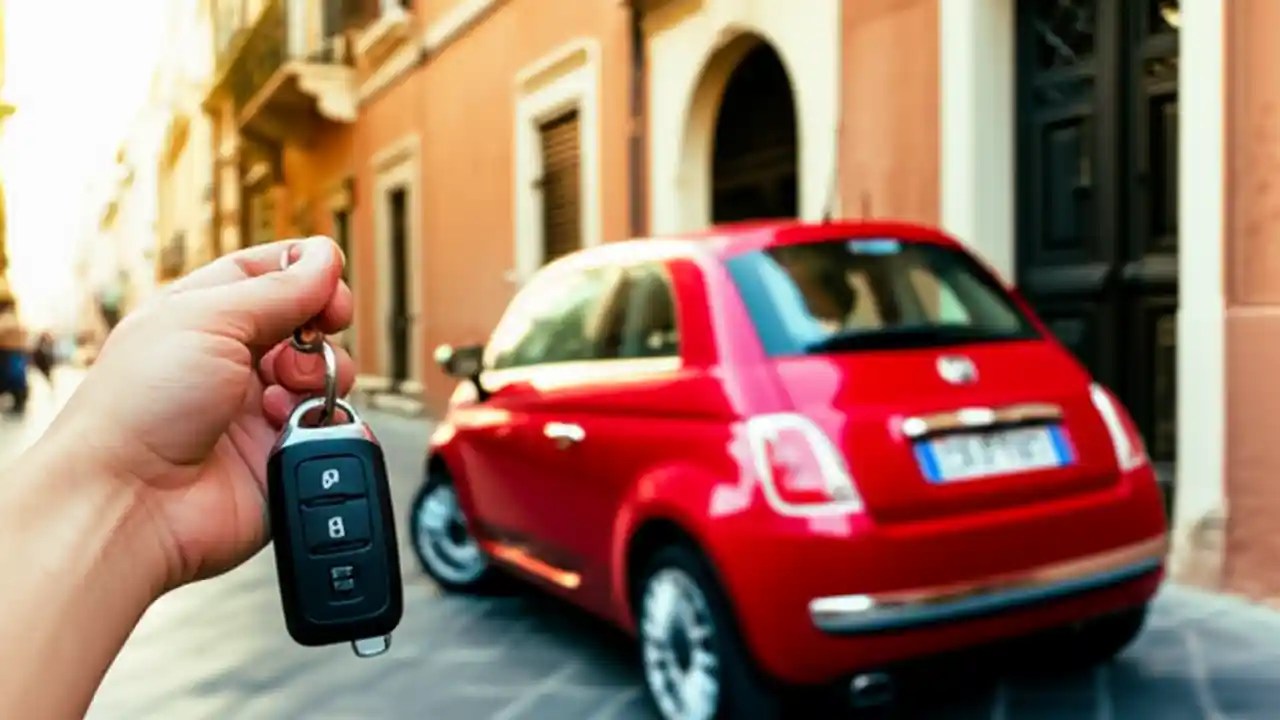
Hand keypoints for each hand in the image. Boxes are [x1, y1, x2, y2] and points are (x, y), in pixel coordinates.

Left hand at [45, 236, 354, 588]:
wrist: (132, 501)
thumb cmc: (137, 410)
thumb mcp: (207, 320)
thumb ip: (277, 289)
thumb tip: (325, 258)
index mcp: (202, 316)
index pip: (268, 275)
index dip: (305, 270)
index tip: (329, 275)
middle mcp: (232, 361)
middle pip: (307, 323)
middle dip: (320, 324)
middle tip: (316, 332)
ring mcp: (258, 409)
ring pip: (327, 375)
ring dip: (321, 375)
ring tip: (287, 391)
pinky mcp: (282, 454)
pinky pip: (332, 428)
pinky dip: (324, 422)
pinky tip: (287, 424)